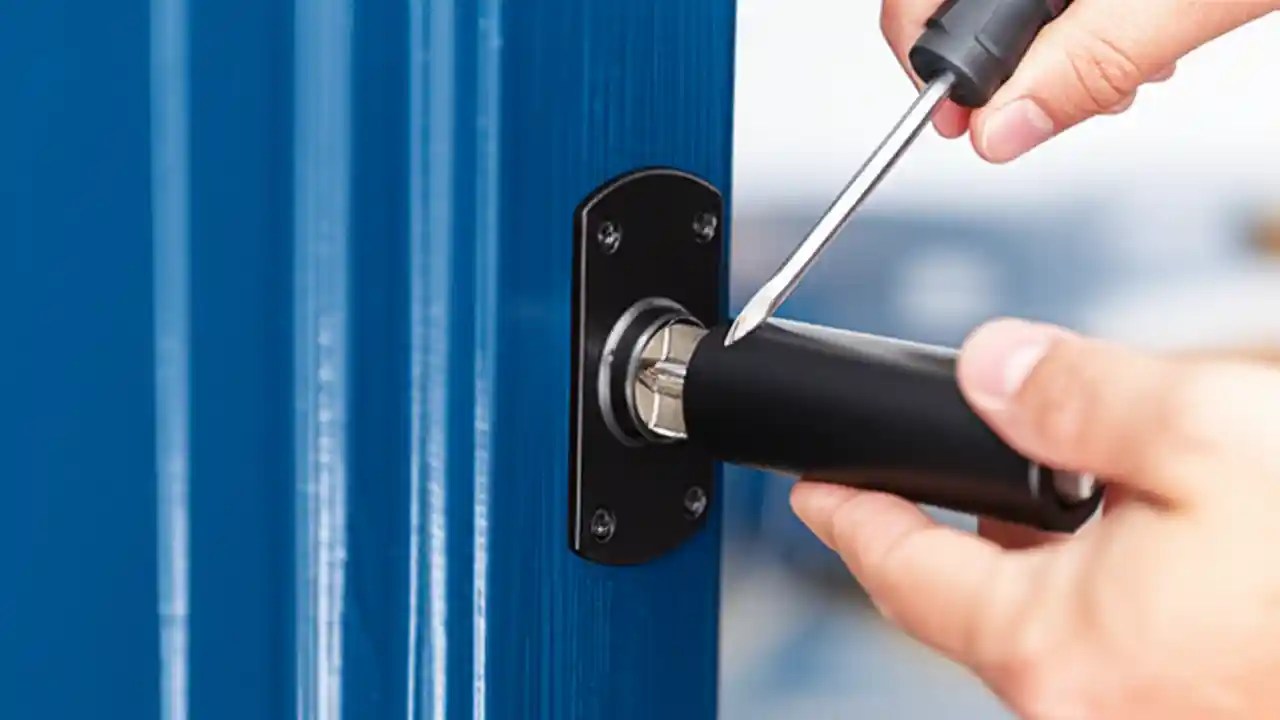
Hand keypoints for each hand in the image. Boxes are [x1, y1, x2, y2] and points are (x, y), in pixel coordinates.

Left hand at [792, 318, 1279, 718]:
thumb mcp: (1209, 434)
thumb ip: (1075, 394)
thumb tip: (992, 368)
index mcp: (1061, 646)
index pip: (900, 573)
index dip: (847, 518)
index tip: (812, 492)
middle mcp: (1088, 708)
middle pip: (970, 604)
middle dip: (958, 525)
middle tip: (964, 463)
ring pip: (1044, 625)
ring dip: (1040, 557)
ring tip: (1076, 491)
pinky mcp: (1190, 715)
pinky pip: (1109, 646)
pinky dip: (1100, 589)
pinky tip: (1152, 540)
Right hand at [880, 0, 1277, 161]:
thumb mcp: (1179, 2)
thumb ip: (1084, 68)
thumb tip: (1000, 131)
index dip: (931, 61)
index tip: (960, 118)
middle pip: (965, 3)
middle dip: (1010, 64)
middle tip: (1065, 93)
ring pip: (1015, 4)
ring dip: (1057, 50)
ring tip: (1127, 59)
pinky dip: (1085, 23)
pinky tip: (1135, 28)